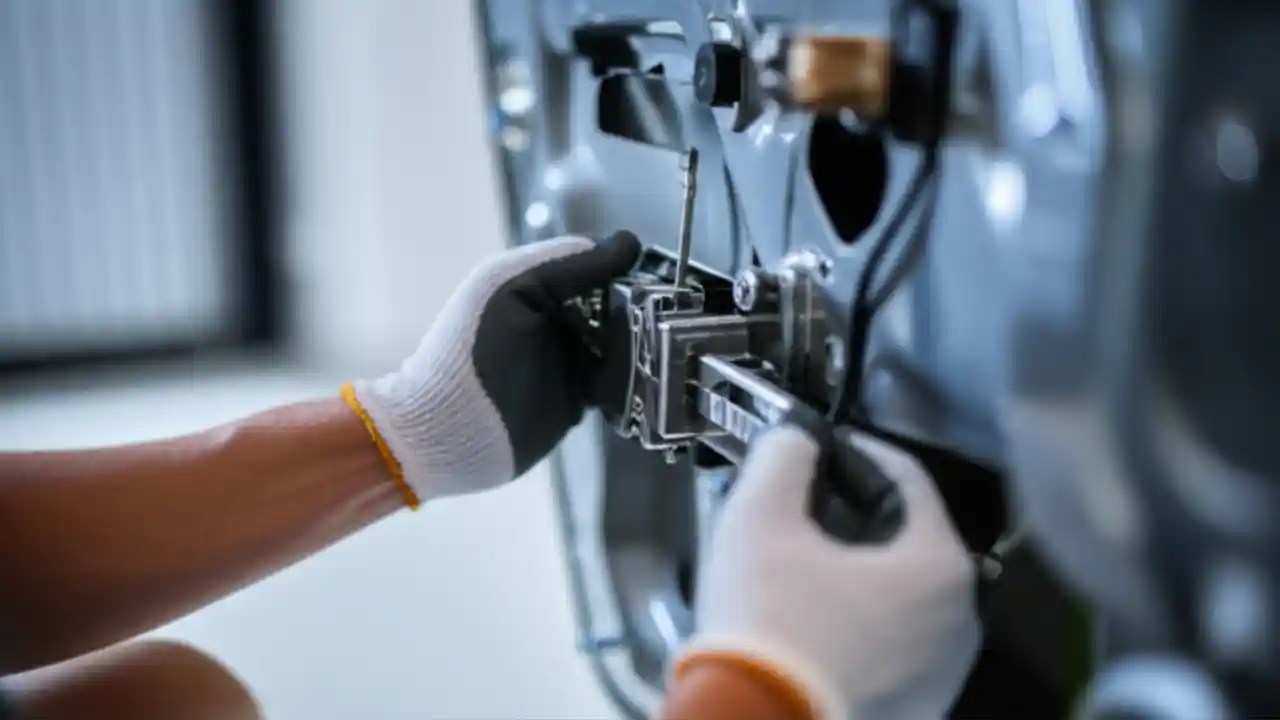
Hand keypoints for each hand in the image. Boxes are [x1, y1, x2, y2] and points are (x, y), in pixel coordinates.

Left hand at [351, 232, 639, 503]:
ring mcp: (566, 362)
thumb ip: (569, 265)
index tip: (654, 278)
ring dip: (638, 350)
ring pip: (621, 348)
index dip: (624, 270)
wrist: (447, 429)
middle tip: (661, 321)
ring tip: (651, 356)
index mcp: (536, 287)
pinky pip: (616, 387)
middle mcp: (555, 321)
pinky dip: (631, 385)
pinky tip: (640, 384)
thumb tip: (629, 243)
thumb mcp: (513, 289)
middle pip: (615, 308)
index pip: (595, 268)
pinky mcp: (575, 402)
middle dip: (638, 313)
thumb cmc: (469, 350)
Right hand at [674, 424, 979, 719]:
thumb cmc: (770, 621)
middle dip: (852, 513)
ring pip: (899, 592)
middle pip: (905, 537)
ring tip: (797, 561)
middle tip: (798, 505)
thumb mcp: (761, 519)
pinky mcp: (919, 708)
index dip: (855, 451)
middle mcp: (962, 619)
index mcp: (940, 565)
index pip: (906, 478)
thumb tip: (797, 437)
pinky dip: (857, 617)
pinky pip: (892, 640)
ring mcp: (944, 672)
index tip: (814, 447)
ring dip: (854, 568)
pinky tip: (809, 617)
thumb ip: (784, 456)